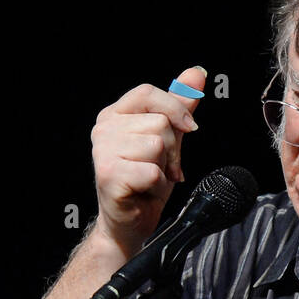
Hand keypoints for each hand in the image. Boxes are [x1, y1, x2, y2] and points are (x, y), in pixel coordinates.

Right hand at [90, 65, 206, 253]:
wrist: (128, 224)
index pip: (148, 93)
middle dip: (173, 151)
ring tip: (151, 180)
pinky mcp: (108, 174)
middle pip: (160, 123)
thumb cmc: (145, 184)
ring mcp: (103, 150)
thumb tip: (196, 74)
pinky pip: (152, 170)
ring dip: (165, 169)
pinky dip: (158, 186)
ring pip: (157, 144)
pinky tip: (146, 192)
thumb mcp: (168, 141)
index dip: (175, 108)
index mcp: (114, 115)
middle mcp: (103, 128)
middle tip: (162, 169)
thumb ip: (178, 107)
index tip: (189, 129)